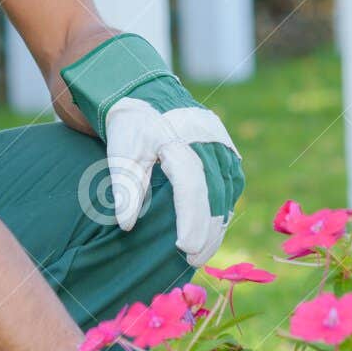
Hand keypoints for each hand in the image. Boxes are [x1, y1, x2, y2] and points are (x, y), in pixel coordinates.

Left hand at [104, 95, 240, 265]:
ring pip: (228, 189)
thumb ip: (125, 187)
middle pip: (215, 192)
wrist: (145, 91)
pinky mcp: (226, 146)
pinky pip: (231, 181)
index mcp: (177, 138)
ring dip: (219, 222)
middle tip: (193, 260)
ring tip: (204, 251)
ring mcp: (220, 141)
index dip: (191, 218)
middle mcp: (206, 138)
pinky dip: (224, 206)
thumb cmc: (130, 126)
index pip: (191, 184)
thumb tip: (127, 226)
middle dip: (208, 230)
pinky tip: (214, 228)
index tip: (184, 247)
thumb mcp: (120, 152)